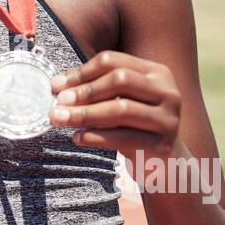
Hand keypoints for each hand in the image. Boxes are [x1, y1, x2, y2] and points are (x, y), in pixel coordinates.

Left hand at [48, 50, 180, 162]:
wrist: (165, 164)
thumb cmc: (134, 126)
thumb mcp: (120, 101)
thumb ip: (96, 90)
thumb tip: (57, 85)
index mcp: (156, 72)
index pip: (113, 61)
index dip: (82, 72)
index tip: (57, 86)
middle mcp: (167, 91)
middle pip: (120, 80)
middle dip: (85, 91)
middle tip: (58, 102)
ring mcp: (167, 118)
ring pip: (121, 109)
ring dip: (85, 114)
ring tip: (60, 119)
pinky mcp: (162, 145)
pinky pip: (123, 137)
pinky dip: (96, 136)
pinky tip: (77, 137)